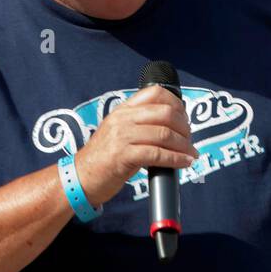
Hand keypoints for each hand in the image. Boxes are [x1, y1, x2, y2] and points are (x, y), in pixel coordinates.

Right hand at [73, 84, 198, 206]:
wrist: (79, 178)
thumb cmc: (104, 158)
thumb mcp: (120, 132)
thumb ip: (140, 124)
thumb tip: (174, 127)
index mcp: (123, 110)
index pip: (155, 93)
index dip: (176, 103)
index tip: (185, 118)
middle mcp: (122, 119)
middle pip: (165, 113)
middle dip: (184, 127)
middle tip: (189, 139)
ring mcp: (121, 136)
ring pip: (164, 134)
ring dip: (184, 145)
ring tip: (191, 153)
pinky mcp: (122, 155)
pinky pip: (157, 153)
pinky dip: (176, 158)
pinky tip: (184, 162)